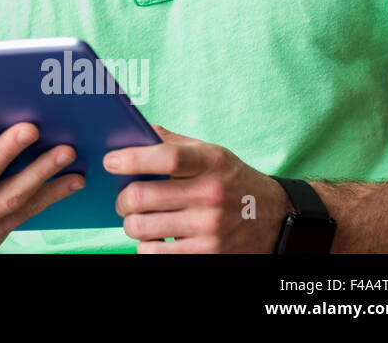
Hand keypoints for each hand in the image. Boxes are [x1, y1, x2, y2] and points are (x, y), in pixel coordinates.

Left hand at [106, 125, 289, 252]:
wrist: (277, 219)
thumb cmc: (232, 180)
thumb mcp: (212, 153)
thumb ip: (173, 143)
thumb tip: (132, 132)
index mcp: (211, 162)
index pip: (165, 157)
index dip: (131, 158)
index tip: (110, 162)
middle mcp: (211, 194)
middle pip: (142, 196)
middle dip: (121, 199)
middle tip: (122, 199)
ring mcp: (210, 227)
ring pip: (142, 227)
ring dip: (131, 223)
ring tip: (137, 219)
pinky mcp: (208, 254)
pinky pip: (155, 253)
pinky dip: (146, 246)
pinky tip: (153, 238)